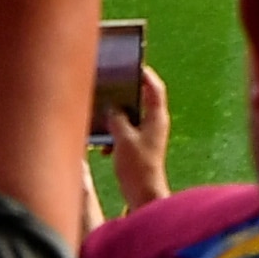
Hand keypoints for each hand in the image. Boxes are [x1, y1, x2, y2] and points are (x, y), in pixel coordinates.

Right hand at [106, 61, 174, 212]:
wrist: (142, 194)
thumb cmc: (138, 167)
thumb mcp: (123, 139)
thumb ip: (117, 119)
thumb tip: (112, 108)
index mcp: (156, 118)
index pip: (155, 88)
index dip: (146, 74)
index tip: (134, 64)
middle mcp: (155, 124)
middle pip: (140, 101)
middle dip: (124, 96)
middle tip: (110, 86)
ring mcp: (147, 135)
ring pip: (129, 117)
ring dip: (115, 119)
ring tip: (101, 120)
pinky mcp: (138, 147)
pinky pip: (124, 133)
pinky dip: (113, 136)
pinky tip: (102, 147)